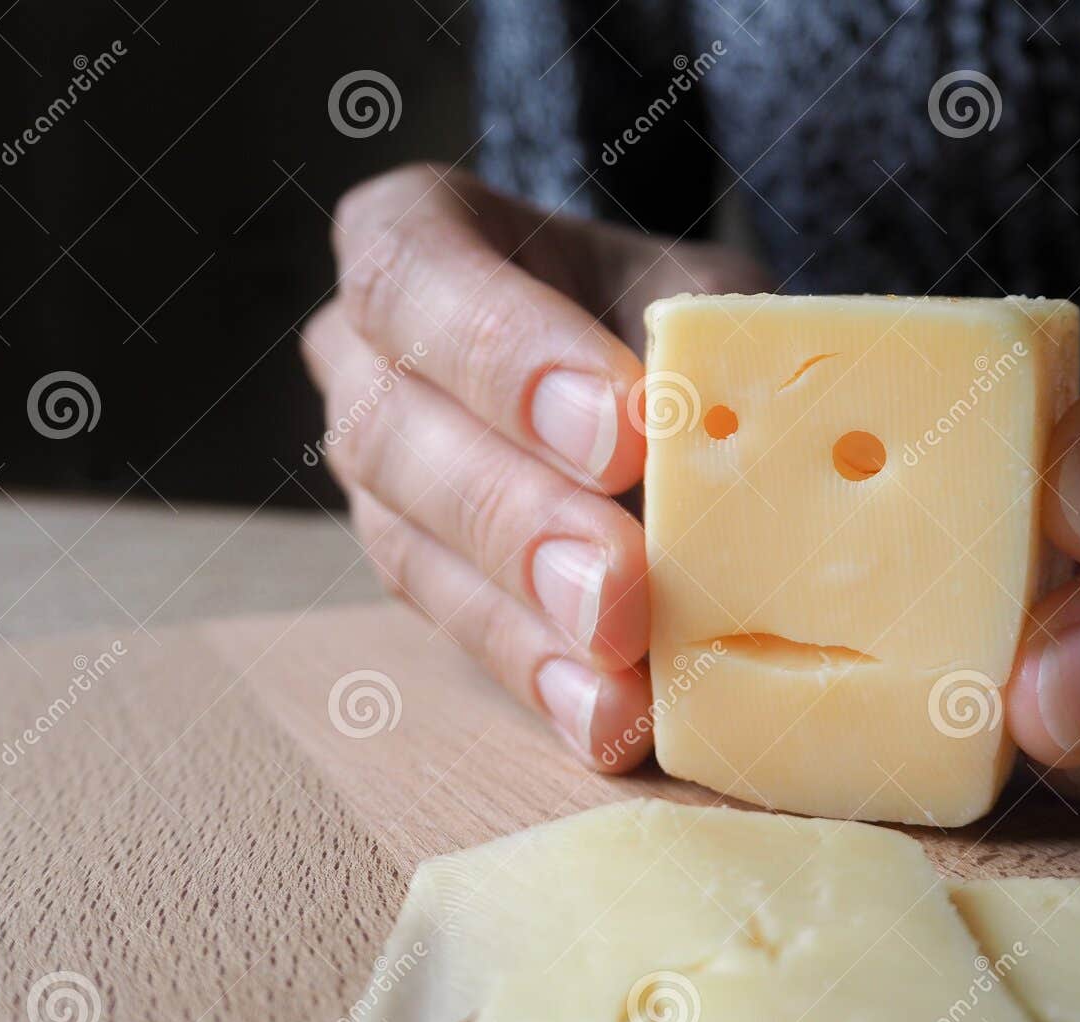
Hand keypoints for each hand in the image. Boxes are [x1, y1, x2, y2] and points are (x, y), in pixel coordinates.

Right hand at [302, 164, 768, 769]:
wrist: (646, 377)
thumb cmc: (662, 315)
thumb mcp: (693, 296)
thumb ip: (694, 349)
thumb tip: (714, 449)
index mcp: (412, 240)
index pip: (411, 277)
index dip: (504, 354)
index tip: (620, 425)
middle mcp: (364, 359)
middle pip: (395, 432)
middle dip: (517, 515)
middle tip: (623, 584)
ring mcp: (377, 480)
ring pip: (412, 549)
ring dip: (523, 619)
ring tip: (620, 676)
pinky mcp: (419, 577)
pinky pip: (460, 634)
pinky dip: (541, 680)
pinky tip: (605, 723)